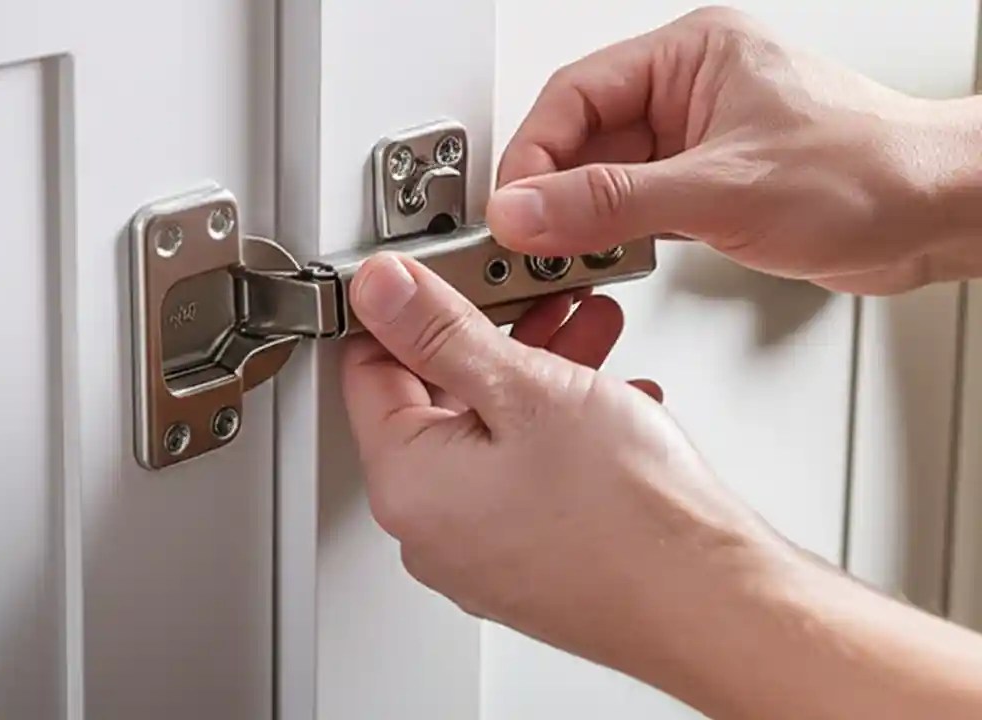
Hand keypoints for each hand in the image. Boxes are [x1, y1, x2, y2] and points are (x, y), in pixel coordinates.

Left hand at [339, 251, 791, 672]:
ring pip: (491, 434)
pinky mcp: (530, 561)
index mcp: (407, 486)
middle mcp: (432, 531)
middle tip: (533, 295)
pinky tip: (607, 395)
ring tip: (588, 331)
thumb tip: (381, 291)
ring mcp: (482, 552)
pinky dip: (557, 425)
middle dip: (489, 335)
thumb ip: (441, 329)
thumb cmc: (631, 519)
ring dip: (535, 372)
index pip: (368, 372)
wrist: (717, 608)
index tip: (441, 276)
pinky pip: (524, 474)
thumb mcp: (526, 387)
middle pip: (436, 401)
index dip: (404, 311)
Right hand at [487, 6, 981, 294]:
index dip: (532, 154)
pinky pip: (632, 210)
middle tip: (528, 243)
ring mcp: (693, 144)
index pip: (574, 95)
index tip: (511, 209)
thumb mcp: (720, 190)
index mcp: (688, 58)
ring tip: (567, 258)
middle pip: (580, 140)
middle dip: (551, 194)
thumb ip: (612, 204)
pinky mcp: (703, 189)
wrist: (936, 216)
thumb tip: (529, 212)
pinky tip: (606, 262)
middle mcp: (685, 94)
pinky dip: (612, 240)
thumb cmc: (867, 172)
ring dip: (581, 222)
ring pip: (602, 180)